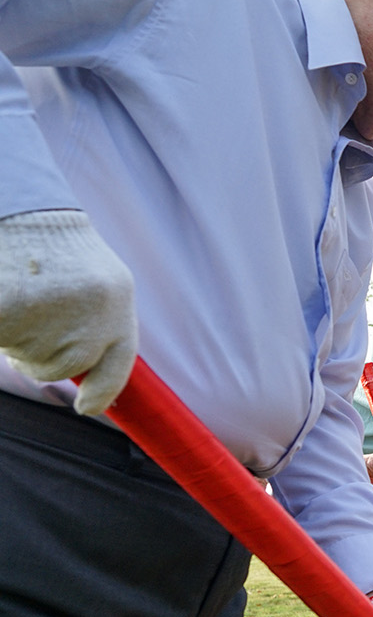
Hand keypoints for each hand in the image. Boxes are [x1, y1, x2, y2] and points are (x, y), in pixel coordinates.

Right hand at [0, 210, 135, 414]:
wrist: (23, 208)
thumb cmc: (54, 248)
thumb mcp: (99, 282)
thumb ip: (103, 325)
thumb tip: (97, 381)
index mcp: (118, 301)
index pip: (117, 365)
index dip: (102, 392)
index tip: (88, 407)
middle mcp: (94, 310)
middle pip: (61, 367)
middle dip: (40, 358)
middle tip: (29, 320)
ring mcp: (53, 311)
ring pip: (28, 360)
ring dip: (16, 343)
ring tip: (19, 298)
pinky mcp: (10, 309)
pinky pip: (4, 341)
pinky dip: (1, 330)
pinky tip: (5, 305)